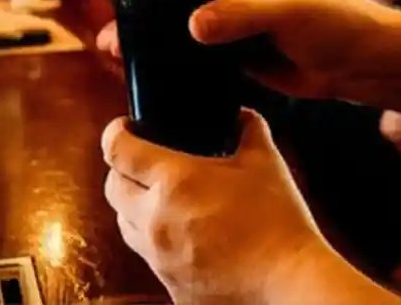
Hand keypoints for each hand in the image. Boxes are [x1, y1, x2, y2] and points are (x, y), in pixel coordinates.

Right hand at [99, 0, 389, 100]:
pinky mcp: (237, 36)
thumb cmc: (339, 23)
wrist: (360, 70)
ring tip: (116, 24)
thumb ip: (242, 13)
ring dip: (151, 7)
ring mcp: (240, 0)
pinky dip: (164, 41)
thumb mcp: (289, 8)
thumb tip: (193, 26)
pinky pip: (192, 34)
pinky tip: (136, 54)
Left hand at [102, 110, 326, 302]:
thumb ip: (248, 129)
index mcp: (174, 181)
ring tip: (157, 200)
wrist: (288, 282)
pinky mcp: (169, 284)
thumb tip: (240, 115)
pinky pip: (148, 257)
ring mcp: (158, 256)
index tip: (123, 128)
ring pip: (124, 224)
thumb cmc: (278, 222)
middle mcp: (155, 219)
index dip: (114, 132)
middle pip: (112, 188)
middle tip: (139, 163)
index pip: (117, 149)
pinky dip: (155, 241)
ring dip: (132, 207)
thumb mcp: (266, 163)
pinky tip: (180, 236)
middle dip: (121, 170)